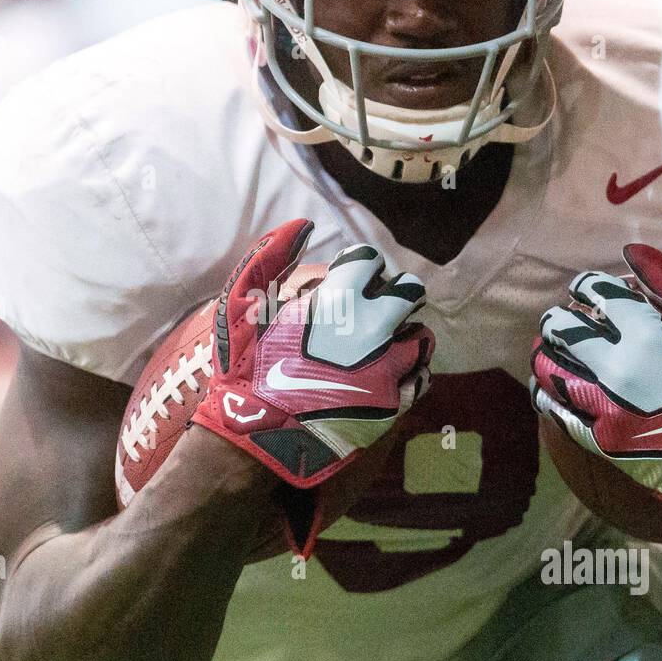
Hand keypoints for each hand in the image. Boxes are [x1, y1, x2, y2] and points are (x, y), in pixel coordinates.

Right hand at [191, 218, 433, 488]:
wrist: (255, 435)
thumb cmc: (243, 368)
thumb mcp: (241, 303)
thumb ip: (271, 257)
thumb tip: (303, 225)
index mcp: (340, 299)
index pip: (371, 261)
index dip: (361, 267)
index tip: (352, 278)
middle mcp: (372, 329)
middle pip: (409, 293)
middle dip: (397, 294)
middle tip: (379, 307)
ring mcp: (387, 368)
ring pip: (420, 336)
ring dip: (405, 334)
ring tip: (383, 344)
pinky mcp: (393, 404)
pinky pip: (420, 378)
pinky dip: (409, 372)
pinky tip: (387, 375)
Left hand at [529, 244, 661, 524]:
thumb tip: (633, 252)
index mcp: (645, 334)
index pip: (595, 293)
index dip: (586, 286)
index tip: (585, 289)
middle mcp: (616, 367)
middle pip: (562, 329)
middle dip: (558, 319)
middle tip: (562, 319)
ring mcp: (604, 406)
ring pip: (549, 370)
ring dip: (546, 354)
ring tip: (551, 349)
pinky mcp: (599, 440)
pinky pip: (556, 411)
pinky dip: (548, 394)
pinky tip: (551, 387)